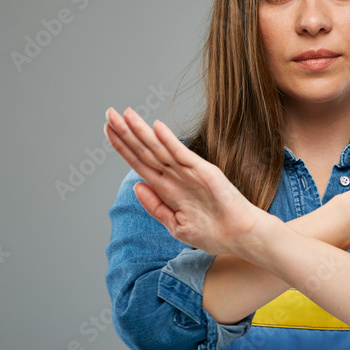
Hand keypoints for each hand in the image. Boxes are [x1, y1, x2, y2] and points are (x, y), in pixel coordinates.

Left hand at [103, 107, 271, 255]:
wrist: (241, 237)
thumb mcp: (176, 225)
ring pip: (159, 149)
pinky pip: (182, 155)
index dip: (122, 147)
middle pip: (145, 151)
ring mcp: (190, 172)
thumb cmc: (214, 233)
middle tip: (109, 113)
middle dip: (125, 133)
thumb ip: (155, 207)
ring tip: (125, 114)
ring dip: (142, 132)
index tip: (107, 130)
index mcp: (168, 189)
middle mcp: (176, 176)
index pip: (139, 162)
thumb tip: (136, 186)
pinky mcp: (205, 172)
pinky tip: (156, 127)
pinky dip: (169, 141)